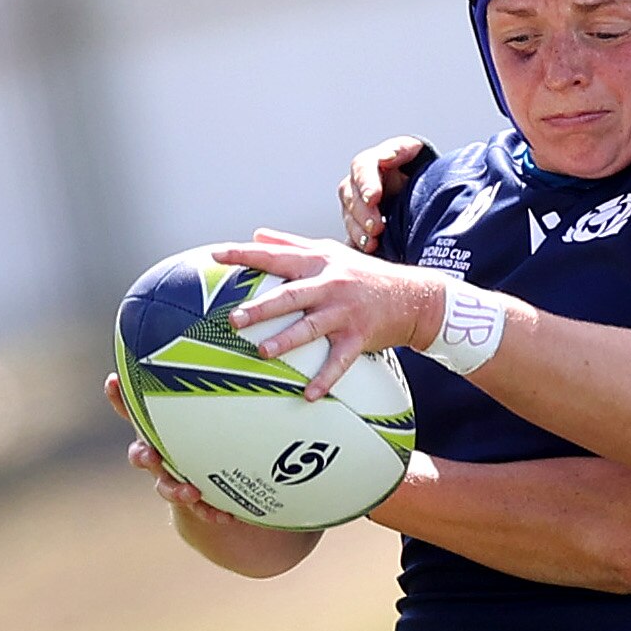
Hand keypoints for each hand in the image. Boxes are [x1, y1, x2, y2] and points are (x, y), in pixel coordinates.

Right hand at [105, 375, 311, 575]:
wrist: (236, 486)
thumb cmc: (235, 435)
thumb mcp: (239, 408)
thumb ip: (241, 384)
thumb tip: (268, 345)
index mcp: (169, 423)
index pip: (138, 407)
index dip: (120, 397)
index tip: (113, 382)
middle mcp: (165, 451)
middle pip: (142, 450)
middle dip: (142, 452)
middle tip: (150, 454)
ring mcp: (177, 480)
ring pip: (163, 485)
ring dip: (172, 488)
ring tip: (190, 491)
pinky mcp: (195, 505)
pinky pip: (196, 511)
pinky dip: (208, 512)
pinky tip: (224, 515)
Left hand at [214, 231, 449, 395]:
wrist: (414, 296)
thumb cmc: (364, 275)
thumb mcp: (329, 252)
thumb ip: (291, 244)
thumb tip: (256, 235)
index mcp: (319, 262)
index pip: (276, 256)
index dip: (246, 254)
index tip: (217, 254)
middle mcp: (330, 285)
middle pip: (291, 295)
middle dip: (262, 307)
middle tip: (235, 318)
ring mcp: (345, 312)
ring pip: (312, 327)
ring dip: (287, 340)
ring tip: (263, 351)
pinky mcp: (359, 337)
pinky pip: (339, 362)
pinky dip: (325, 379)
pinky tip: (308, 396)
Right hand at [340, 136, 431, 251]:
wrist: (423, 190)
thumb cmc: (419, 169)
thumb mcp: (414, 152)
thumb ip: (402, 151)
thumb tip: (386, 157)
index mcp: (372, 162)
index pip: (362, 167)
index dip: (366, 183)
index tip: (374, 198)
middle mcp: (359, 183)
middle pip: (350, 195)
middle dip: (362, 213)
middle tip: (376, 228)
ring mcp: (357, 205)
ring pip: (349, 216)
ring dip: (358, 231)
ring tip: (372, 244)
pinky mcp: (359, 225)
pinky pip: (352, 235)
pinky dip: (358, 244)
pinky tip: (368, 251)